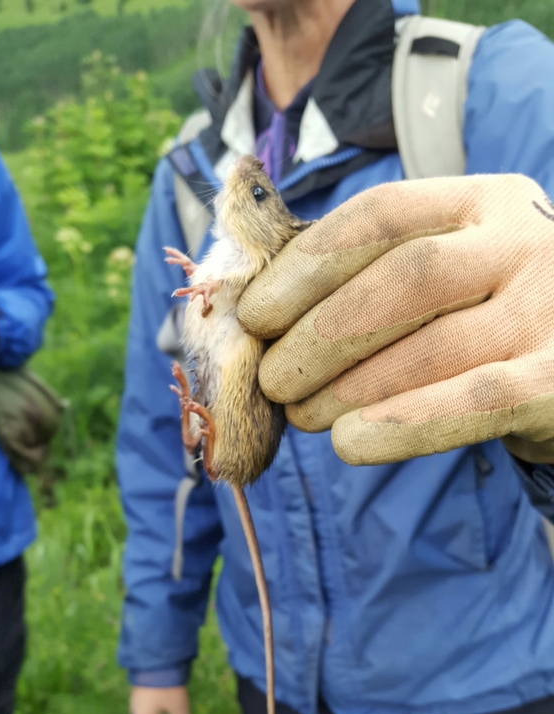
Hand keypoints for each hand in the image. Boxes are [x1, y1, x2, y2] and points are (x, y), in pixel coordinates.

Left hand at [238, 175, 553, 464]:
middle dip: (321, 333)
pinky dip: (402, 426)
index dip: (306, 265)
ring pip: (433, 346)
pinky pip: (471, 404)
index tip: (256, 315)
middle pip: (407, 278)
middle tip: (273, 379)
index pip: (383, 215)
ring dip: (348, 388)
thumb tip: (260, 315)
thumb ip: (374, 277)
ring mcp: (549, 310)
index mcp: (485, 202)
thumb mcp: (451, 273)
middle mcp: (525, 243)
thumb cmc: (489, 319)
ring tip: (303, 415)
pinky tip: (349, 443)